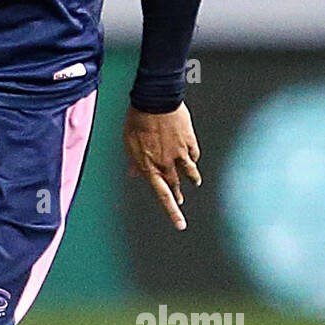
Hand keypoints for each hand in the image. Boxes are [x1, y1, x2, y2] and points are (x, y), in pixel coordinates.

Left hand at [123, 102, 200, 230]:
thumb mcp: (128, 142)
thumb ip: (134, 161)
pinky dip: (193, 157)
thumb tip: (134, 173)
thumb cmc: (138, 119)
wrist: (155, 101)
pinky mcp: (190, 141)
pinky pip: (194, 154)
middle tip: (181, 201)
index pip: (162, 195)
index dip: (172, 211)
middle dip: (178, 194)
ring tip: (196, 182)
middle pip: (176, 184)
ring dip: (192, 178)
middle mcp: (167, 163)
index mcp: (150, 166)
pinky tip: (194, 158)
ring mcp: (180, 153)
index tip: (180, 223)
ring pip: (189, 171)